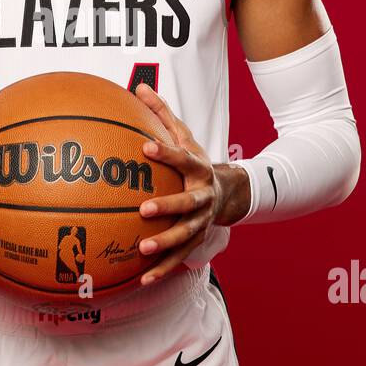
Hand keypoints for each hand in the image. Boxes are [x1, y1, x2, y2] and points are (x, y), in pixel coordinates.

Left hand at [133, 82, 222, 285]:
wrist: (228, 193)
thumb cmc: (194, 162)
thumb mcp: (183, 136)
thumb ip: (160, 113)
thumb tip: (137, 86)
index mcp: (198, 169)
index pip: (182, 159)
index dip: (166, 154)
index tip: (145, 148)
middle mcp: (203, 197)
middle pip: (188, 203)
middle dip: (169, 206)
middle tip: (145, 208)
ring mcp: (202, 222)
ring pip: (185, 235)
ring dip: (166, 243)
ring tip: (143, 248)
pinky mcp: (196, 242)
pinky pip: (178, 258)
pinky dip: (162, 270)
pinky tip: (142, 280)